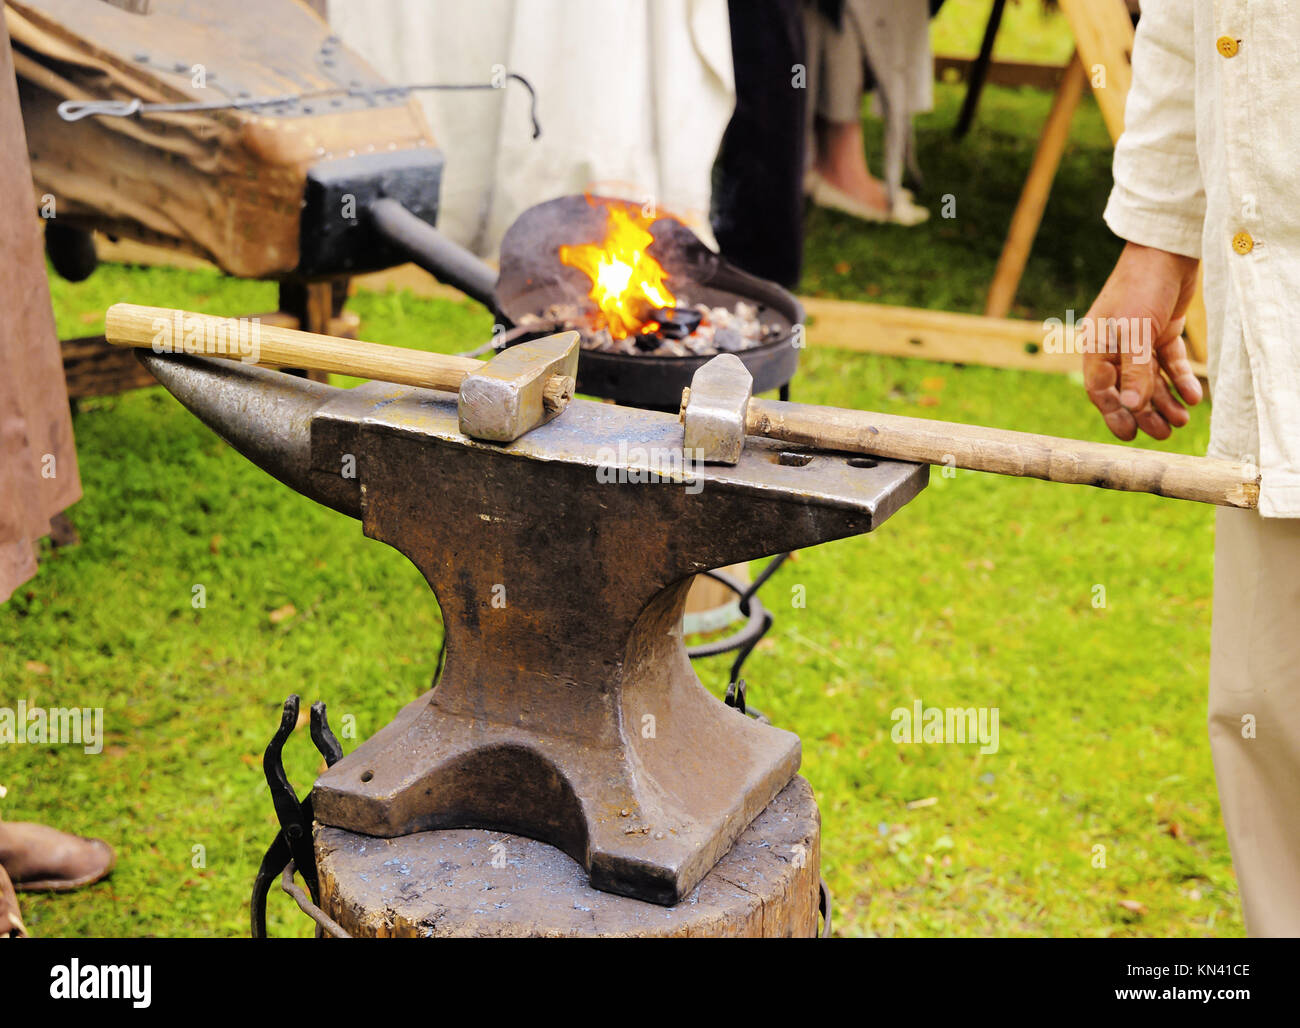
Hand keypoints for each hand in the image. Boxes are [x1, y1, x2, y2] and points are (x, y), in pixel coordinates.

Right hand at [1082, 242, 1202, 440]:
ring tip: (1182, 420)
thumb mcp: (1136, 332)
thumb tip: (1131, 407)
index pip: (1101, 387)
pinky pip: (1168, 362)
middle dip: (1145, 412)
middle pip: (1127, 387)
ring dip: (1165, 400)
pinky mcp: (1160, 331)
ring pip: (1150, 378)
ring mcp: (1138, 339)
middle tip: (1163, 434)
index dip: (1114, 412)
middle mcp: (1115, 345)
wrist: (1167, 250)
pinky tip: (1193, 395)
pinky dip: (1180, 378)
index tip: (1129, 434)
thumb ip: (1135, 371)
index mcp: (1097, 344)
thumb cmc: (1141, 287)